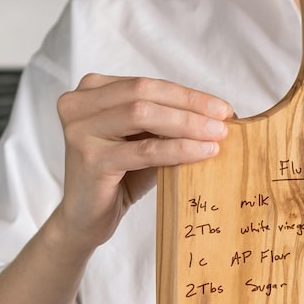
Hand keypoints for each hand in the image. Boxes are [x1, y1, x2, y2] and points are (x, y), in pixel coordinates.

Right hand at [55, 73, 232, 249]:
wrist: (86, 219)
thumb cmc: (120, 178)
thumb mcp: (143, 141)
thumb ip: (167, 124)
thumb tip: (219, 115)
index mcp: (91, 90)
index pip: (146, 84)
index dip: (187, 94)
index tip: (223, 107)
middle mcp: (78, 103)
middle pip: (144, 93)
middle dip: (190, 105)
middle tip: (225, 119)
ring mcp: (80, 130)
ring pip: (143, 115)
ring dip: (187, 124)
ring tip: (217, 136)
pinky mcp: (90, 159)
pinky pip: (144, 150)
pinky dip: (178, 149)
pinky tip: (203, 152)